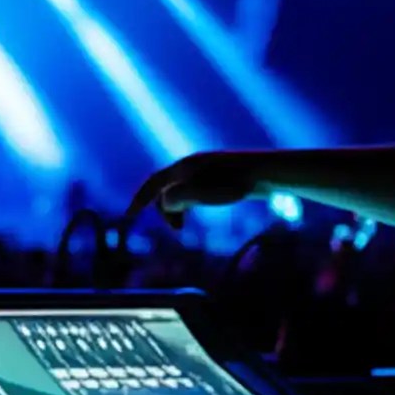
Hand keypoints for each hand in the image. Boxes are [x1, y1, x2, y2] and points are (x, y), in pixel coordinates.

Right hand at [126, 152, 268, 228]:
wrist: (265, 172)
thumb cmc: (232, 184)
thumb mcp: (197, 193)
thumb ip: (173, 199)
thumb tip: (164, 205)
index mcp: (182, 167)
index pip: (152, 184)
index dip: (138, 200)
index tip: (129, 216)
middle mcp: (191, 164)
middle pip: (166, 189)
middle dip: (164, 210)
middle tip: (177, 230)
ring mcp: (206, 168)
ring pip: (181, 191)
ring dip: (178, 209)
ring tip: (187, 224)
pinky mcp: (221, 174)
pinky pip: (196, 190)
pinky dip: (191, 203)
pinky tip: (203, 208)